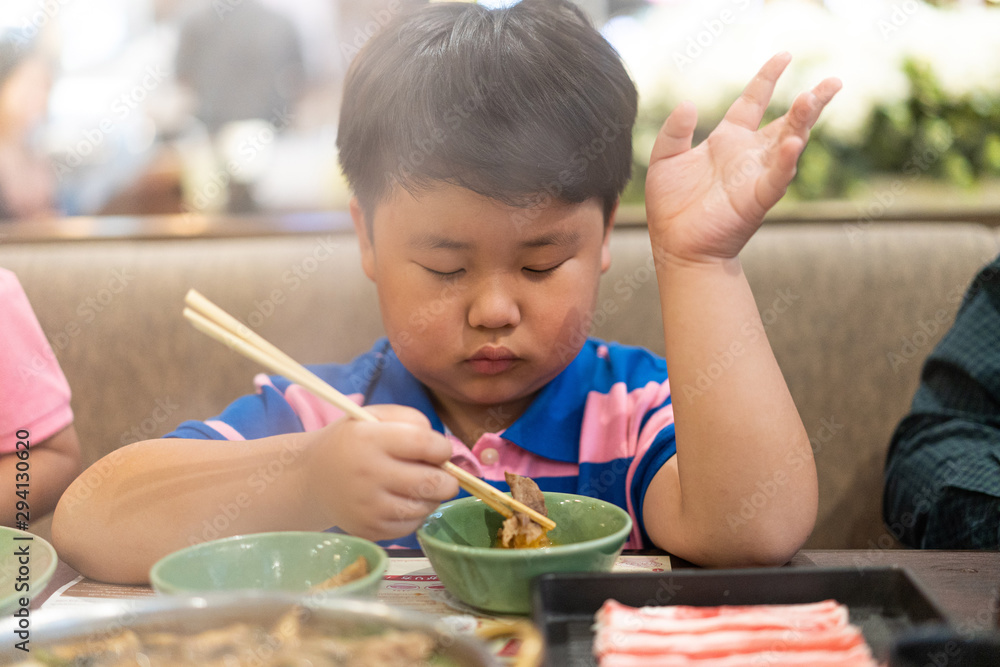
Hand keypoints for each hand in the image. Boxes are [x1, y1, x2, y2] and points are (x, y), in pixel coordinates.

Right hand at [305, 404, 458, 539]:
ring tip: (418, 486)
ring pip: (425, 507)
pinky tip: (403, 501)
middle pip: (432, 482)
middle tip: (440, 473)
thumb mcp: (375, 416)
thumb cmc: (352, 442)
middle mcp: (367, 475)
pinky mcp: (369, 530)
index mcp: (369, 439)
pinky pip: (411, 526)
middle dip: (447, 478)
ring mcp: (367, 507)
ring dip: (431, 497)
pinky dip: (415, 514)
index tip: (440, 450)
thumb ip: (411, 420)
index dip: (443, 448)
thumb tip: (442, 447)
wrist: (313, 478)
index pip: (424, 444)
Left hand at [645, 52, 840, 263]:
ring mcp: (756, 176)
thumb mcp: (664, 160)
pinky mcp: (756, 199)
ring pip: (788, 143)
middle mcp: (748, 155)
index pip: (753, 101)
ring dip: (802, 122)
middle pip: (786, 121)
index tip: (785, 56)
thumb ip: (674, 131)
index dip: (768, 78)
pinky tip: (794, 143)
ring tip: (812, 98)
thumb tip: (688, 104)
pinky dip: (786, 161)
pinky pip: (776, 178)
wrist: (676, 247)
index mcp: (728, 140)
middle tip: (831, 82)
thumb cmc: (671, 207)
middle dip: (810, 102)